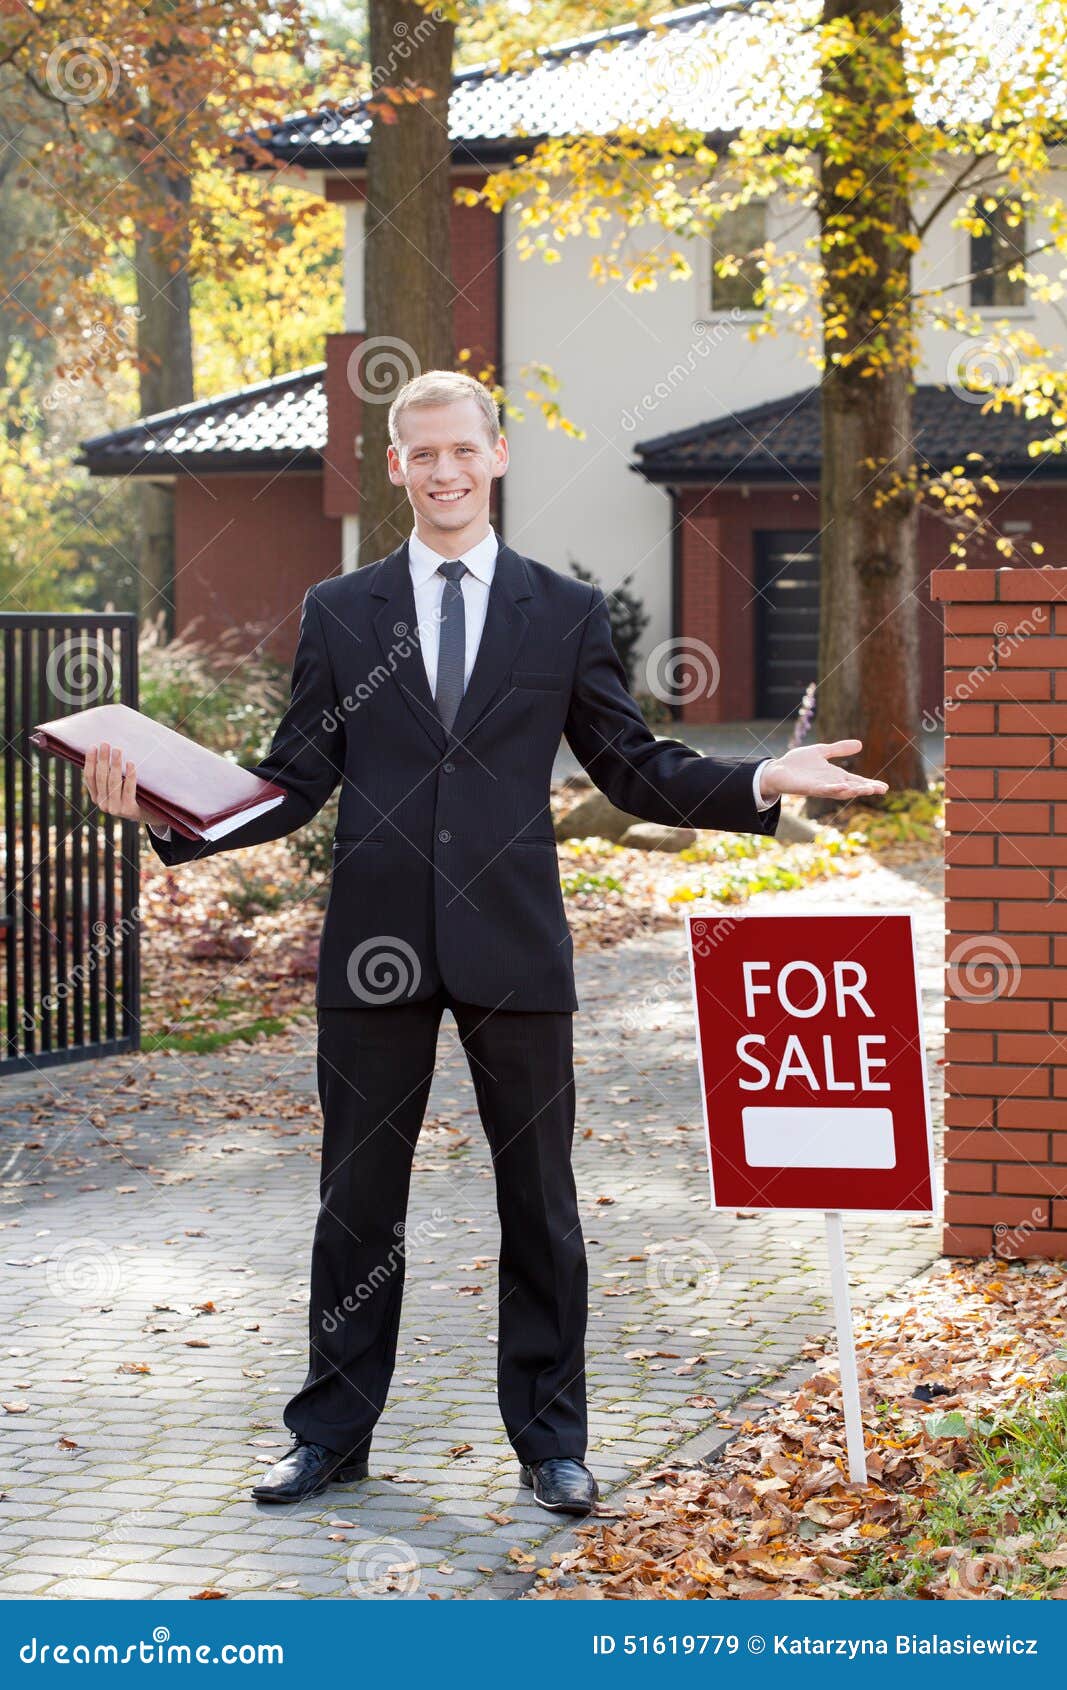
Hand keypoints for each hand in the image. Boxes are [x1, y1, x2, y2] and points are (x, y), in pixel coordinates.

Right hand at [83, 742, 161, 826]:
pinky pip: (128, 789)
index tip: (93, 746)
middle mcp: (103, 804)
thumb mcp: (117, 787)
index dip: (90, 761)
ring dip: (114, 764)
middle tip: (105, 744)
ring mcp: (115, 809)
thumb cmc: (133, 795)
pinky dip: (129, 775)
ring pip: (113, 782)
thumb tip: (103, 751)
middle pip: (101, 778)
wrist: (151, 814)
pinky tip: (130, 763)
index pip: (89, 777)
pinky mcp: (129, 810)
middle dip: (102, 759)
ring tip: (117, 750)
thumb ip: (108, 775)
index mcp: (97, 797)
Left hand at [758, 740, 888, 803]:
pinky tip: (843, 787)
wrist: (776, 770)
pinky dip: (833, 788)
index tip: (884, 787)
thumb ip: (839, 749)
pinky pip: (823, 790)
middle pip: (852, 787)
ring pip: (840, 791)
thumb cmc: (797, 763)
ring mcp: (820, 787)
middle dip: (866, 788)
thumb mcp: (821, 751)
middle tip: (880, 789)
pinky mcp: (808, 788)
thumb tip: (860, 744)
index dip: (869, 784)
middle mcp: (830, 783)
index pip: (856, 780)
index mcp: (835, 775)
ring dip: (854, 790)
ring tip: (867, 789)